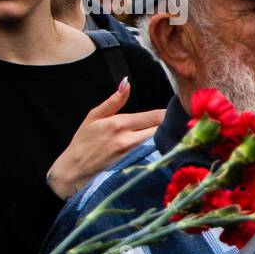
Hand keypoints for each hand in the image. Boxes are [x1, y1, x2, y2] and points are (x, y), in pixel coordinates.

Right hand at [47, 79, 164, 198]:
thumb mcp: (94, 117)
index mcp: (120, 124)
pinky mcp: (135, 168)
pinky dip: (162, 153)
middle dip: (172, 126)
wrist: (74, 171)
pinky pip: (156, 158)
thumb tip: (126, 82)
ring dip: (169, 139)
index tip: (176, 111)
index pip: (156, 115)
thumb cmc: (83, 142)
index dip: (169, 112)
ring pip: (161, 144)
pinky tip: (165, 151)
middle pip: (163, 130)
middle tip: (180, 124)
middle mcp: (129, 140)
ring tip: (174, 136)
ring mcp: (133, 156)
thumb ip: (114, 101)